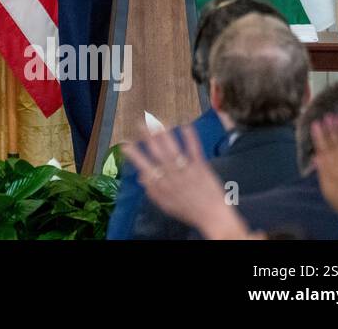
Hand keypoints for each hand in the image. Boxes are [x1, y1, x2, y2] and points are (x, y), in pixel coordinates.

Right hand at [123, 122, 255, 239]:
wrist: (212, 216)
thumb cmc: (187, 211)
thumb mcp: (165, 204)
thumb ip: (152, 190)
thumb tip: (140, 175)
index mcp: (161, 186)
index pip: (144, 167)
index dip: (134, 155)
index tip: (125, 143)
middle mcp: (172, 176)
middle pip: (157, 154)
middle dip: (147, 137)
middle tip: (140, 123)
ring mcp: (186, 171)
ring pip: (173, 150)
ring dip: (164, 135)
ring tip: (157, 122)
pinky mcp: (201, 167)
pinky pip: (194, 150)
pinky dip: (190, 138)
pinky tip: (185, 126)